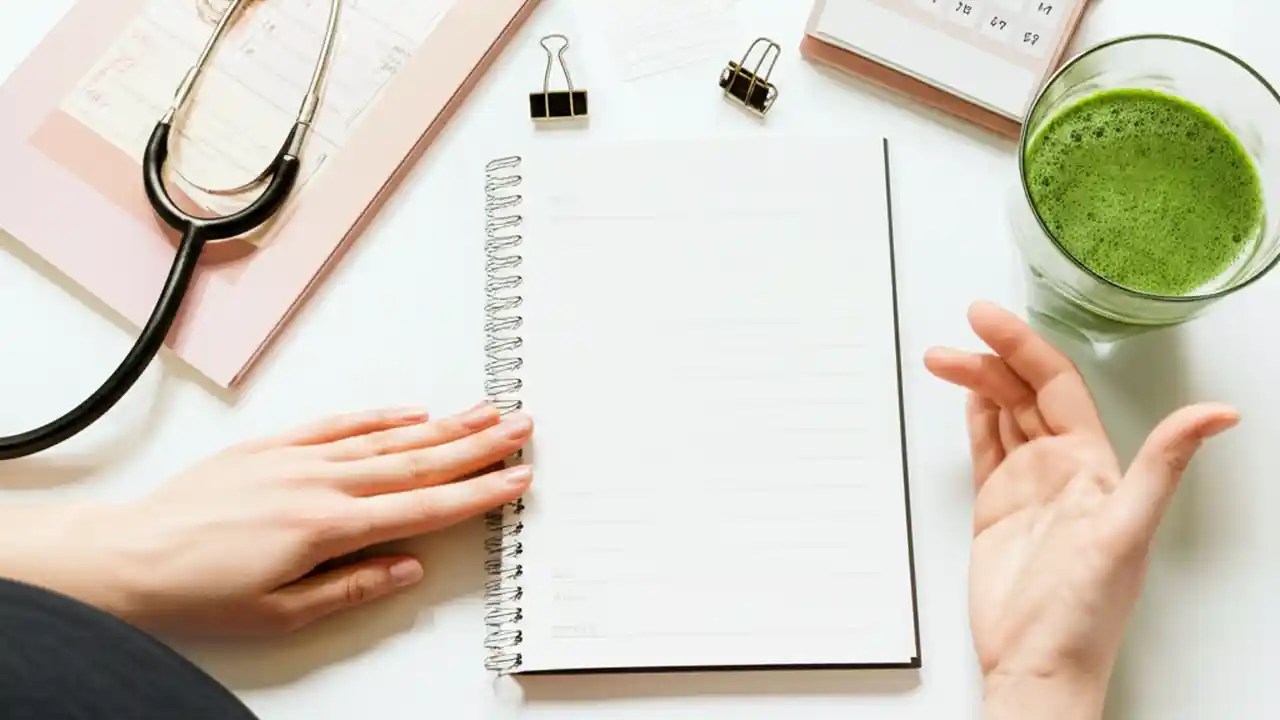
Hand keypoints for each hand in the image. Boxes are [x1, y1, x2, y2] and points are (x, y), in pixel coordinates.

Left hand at [2, 403, 531, 637]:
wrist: (128, 558)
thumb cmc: (198, 590)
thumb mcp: (282, 612)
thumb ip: (353, 586)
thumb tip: (406, 567)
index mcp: (329, 527)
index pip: (425, 507)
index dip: (478, 492)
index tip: (514, 478)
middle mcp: (321, 483)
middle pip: (418, 462)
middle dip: (477, 445)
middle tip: (519, 428)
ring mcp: (297, 459)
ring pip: (387, 438)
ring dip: (442, 424)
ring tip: (483, 410)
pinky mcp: (272, 447)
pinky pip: (338, 424)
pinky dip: (378, 416)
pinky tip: (409, 411)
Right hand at [925, 303, 1237, 718]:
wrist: (1037, 662)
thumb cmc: (1085, 613)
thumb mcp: (1128, 531)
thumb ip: (1163, 465)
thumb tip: (1218, 413)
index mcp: (1092, 464)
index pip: (1056, 385)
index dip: (1024, 346)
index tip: (990, 321)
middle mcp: (1061, 468)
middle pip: (1023, 392)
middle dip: (991, 358)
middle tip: (960, 332)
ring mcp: (1027, 485)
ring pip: (1001, 413)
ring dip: (976, 381)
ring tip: (944, 357)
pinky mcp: (996, 506)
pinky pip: (984, 447)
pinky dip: (973, 417)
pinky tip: (965, 395)